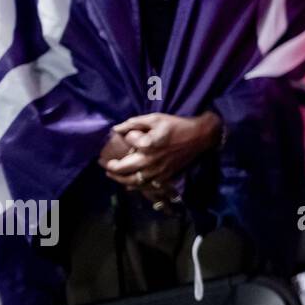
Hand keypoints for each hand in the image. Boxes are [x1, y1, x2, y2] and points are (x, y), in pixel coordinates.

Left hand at [102, 112, 220, 197]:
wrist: (199, 137)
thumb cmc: (176, 125)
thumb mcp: (156, 118)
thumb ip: (134, 123)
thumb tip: (115, 129)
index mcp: (147, 145)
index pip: (128, 141)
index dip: (127, 135)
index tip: (128, 133)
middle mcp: (149, 161)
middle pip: (122, 169)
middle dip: (111, 167)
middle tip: (105, 164)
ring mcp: (156, 171)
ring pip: (132, 181)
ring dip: (119, 179)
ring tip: (112, 175)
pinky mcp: (164, 177)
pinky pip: (145, 186)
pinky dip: (135, 186)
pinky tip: (130, 184)